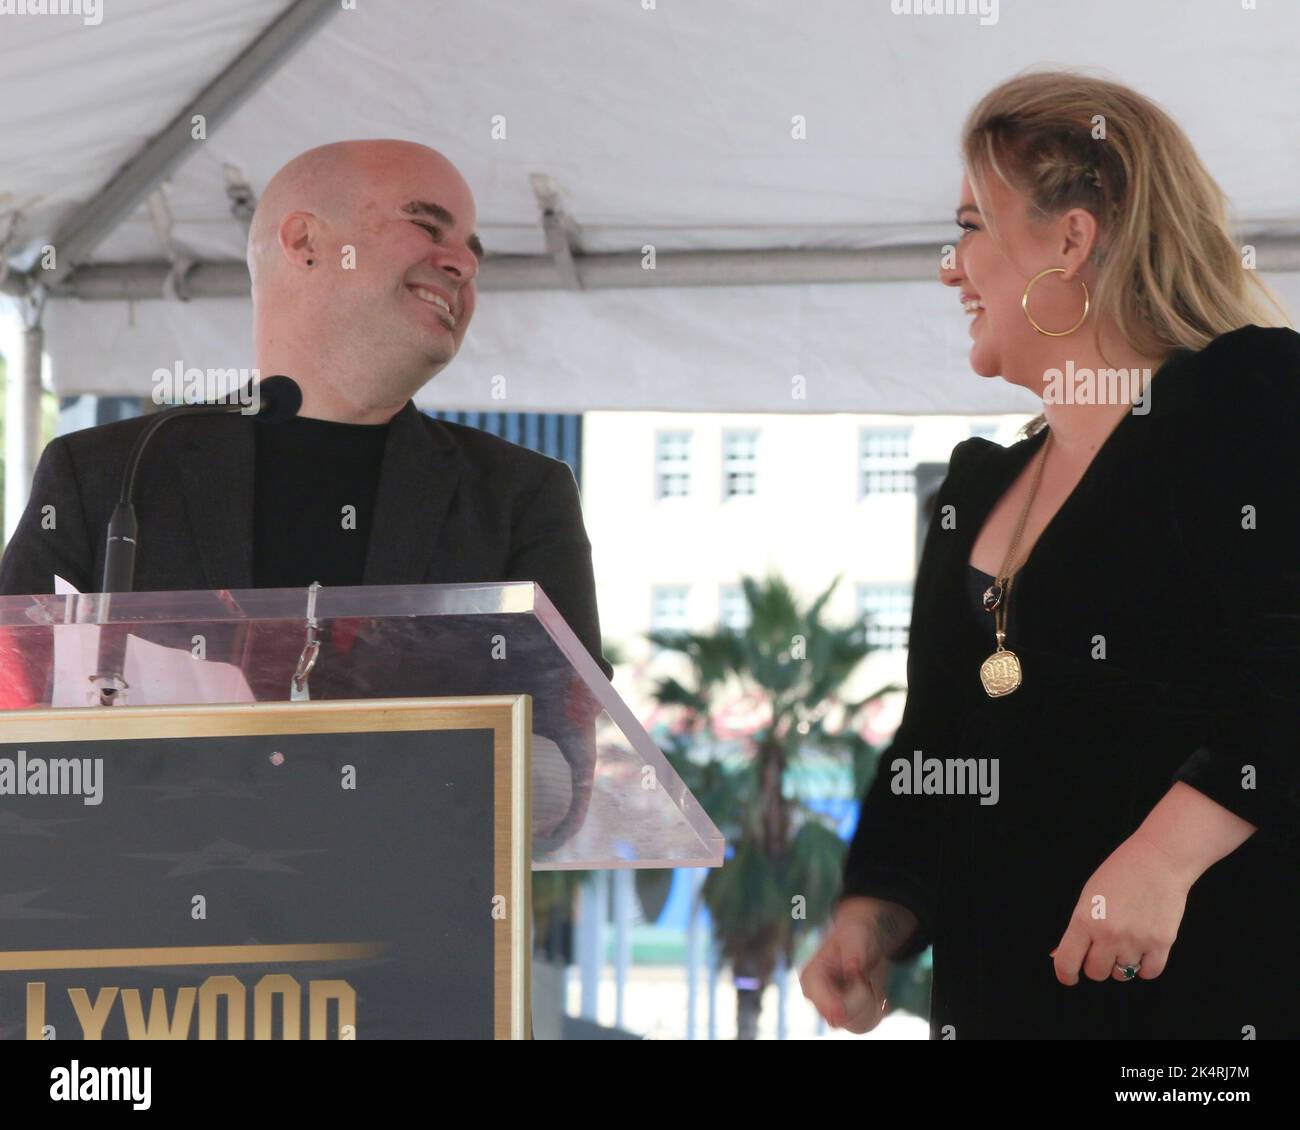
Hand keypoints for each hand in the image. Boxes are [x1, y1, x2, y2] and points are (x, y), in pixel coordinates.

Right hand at [800, 897, 913, 1032]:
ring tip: (869, 982)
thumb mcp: (857, 937)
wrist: (865, 942)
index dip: (834, 1007)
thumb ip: (855, 953)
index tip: (846, 1009)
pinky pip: (866, 1026)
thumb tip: (852, 970)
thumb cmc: (857, 935)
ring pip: (858, 1025)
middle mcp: (818, 999)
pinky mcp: (846, 1018)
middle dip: (863, 998)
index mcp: (811, 978)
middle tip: (865, 976)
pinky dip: (876, 1012)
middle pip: (844, 1017)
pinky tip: (874, 993)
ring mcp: (832, 1010)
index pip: (821, 1002)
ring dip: (872, 1005)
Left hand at [1052, 833, 1193, 985]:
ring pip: (1122, 974)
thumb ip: (1076, 929)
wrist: (1158, 861)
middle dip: (1096, 964)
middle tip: (1102, 948)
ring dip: (1121, 963)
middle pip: (1096, 973)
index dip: (1066, 974)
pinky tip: (1142, 950)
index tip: (1069, 976)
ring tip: (1125, 941)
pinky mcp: (1161, 943)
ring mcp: (1136, 941)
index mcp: (1085, 920)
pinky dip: (1145, 966)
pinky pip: (1149, 973)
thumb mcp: (1088, 897)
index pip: (1067, 962)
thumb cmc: (1120, 874)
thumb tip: (1059, 955)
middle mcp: (1109, 935)